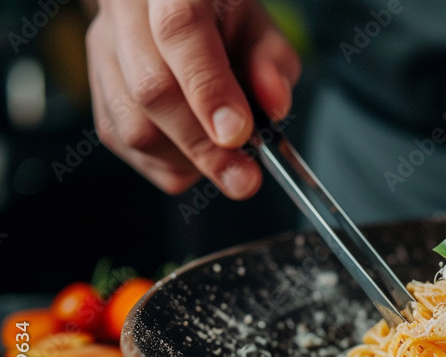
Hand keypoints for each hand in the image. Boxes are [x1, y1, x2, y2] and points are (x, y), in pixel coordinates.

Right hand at [86, 0, 300, 197]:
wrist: (170, 5)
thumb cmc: (219, 14)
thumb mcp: (259, 27)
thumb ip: (271, 62)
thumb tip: (273, 105)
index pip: (179, 33)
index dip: (208, 90)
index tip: (237, 135)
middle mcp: (124, 16)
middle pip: (150, 90)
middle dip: (201, 146)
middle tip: (243, 176)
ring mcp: (103, 54)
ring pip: (132, 128)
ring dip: (187, 160)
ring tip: (225, 158)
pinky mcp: (96, 92)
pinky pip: (126, 146)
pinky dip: (168, 165)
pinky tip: (195, 154)